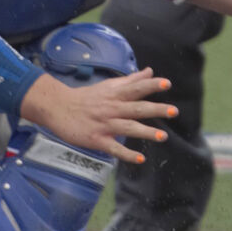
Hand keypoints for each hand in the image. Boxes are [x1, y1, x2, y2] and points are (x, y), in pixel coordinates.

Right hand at [21, 69, 172, 163]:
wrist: (57, 108)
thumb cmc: (86, 97)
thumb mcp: (108, 85)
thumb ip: (131, 80)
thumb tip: (150, 71)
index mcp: (115, 94)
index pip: (136, 88)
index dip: (151, 85)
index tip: (167, 84)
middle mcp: (112, 108)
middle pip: (136, 108)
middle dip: (155, 109)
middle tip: (173, 111)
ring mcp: (104, 124)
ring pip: (128, 128)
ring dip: (145, 132)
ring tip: (163, 137)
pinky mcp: (96, 139)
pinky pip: (114, 148)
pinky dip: (126, 154)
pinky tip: (140, 159)